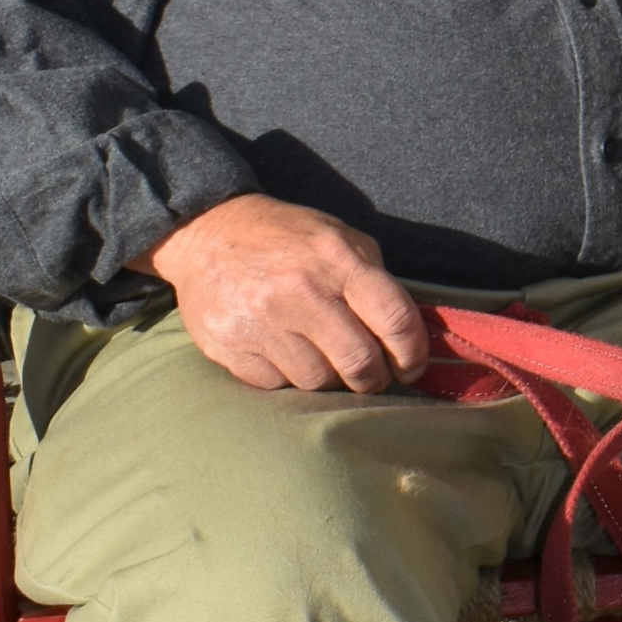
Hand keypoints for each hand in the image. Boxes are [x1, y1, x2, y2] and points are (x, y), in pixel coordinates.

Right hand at [137, 193, 428, 391]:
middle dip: (375, 379)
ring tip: (323, 358)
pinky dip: (287, 379)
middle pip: (360, 362)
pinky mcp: (230, 347)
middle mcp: (301, 291)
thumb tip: (412, 333)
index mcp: (338, 260)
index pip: (395, 320)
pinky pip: (277, 386)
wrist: (208, 235)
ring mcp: (262, 321)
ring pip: (318, 382)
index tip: (412, 367)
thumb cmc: (288, 239)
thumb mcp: (341, 239)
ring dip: (329, 379)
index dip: (413, 353)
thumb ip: (377, 280)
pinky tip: (284, 354)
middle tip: (373, 377)